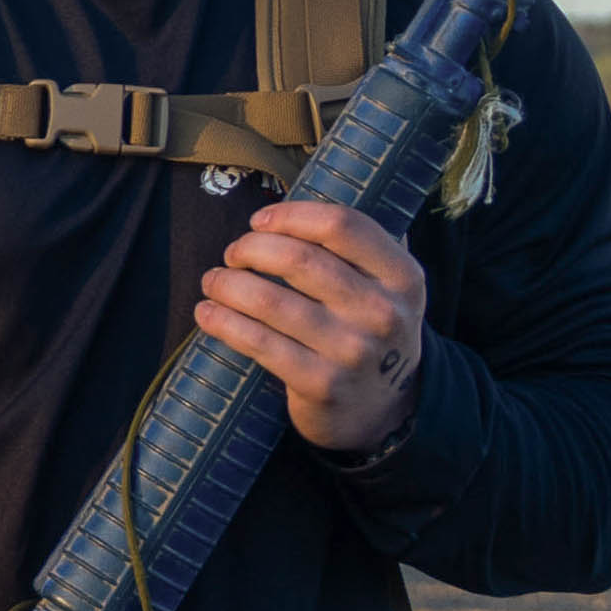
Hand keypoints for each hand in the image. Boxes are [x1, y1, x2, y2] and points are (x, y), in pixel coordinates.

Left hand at [197, 197, 423, 454]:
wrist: (385, 406)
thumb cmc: (369, 327)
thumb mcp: (387, 285)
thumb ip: (357, 244)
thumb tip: (292, 204)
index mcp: (403, 277)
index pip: (341, 225)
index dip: (289, 216)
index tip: (259, 221)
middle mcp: (383, 313)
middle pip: (297, 258)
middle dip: (249, 248)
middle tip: (232, 254)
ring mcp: (353, 351)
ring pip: (269, 300)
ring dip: (226, 284)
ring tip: (213, 281)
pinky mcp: (321, 384)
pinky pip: (257, 342)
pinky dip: (222, 321)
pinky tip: (207, 312)